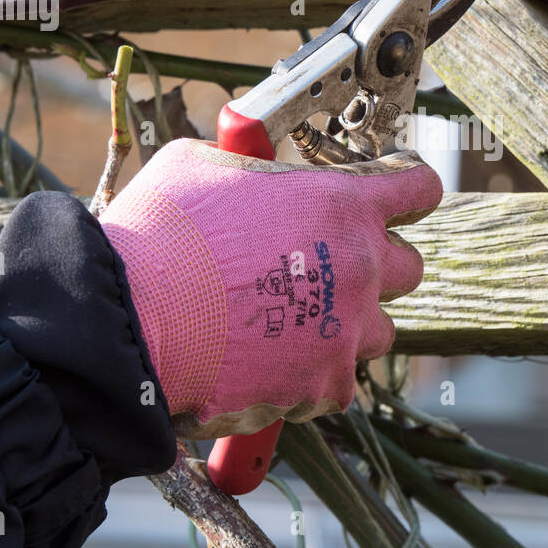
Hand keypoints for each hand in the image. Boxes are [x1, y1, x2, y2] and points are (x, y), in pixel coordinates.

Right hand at [98, 138, 441, 438]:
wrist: (129, 320)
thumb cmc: (158, 236)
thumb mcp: (199, 167)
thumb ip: (244, 166)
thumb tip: (243, 163)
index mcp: (341, 203)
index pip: (418, 187)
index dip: (411, 189)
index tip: (402, 198)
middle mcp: (359, 266)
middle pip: (409, 267)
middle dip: (376, 267)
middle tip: (331, 268)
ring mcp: (347, 330)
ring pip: (377, 331)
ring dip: (347, 326)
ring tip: (292, 324)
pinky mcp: (323, 384)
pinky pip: (336, 383)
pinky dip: (310, 377)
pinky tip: (268, 366)